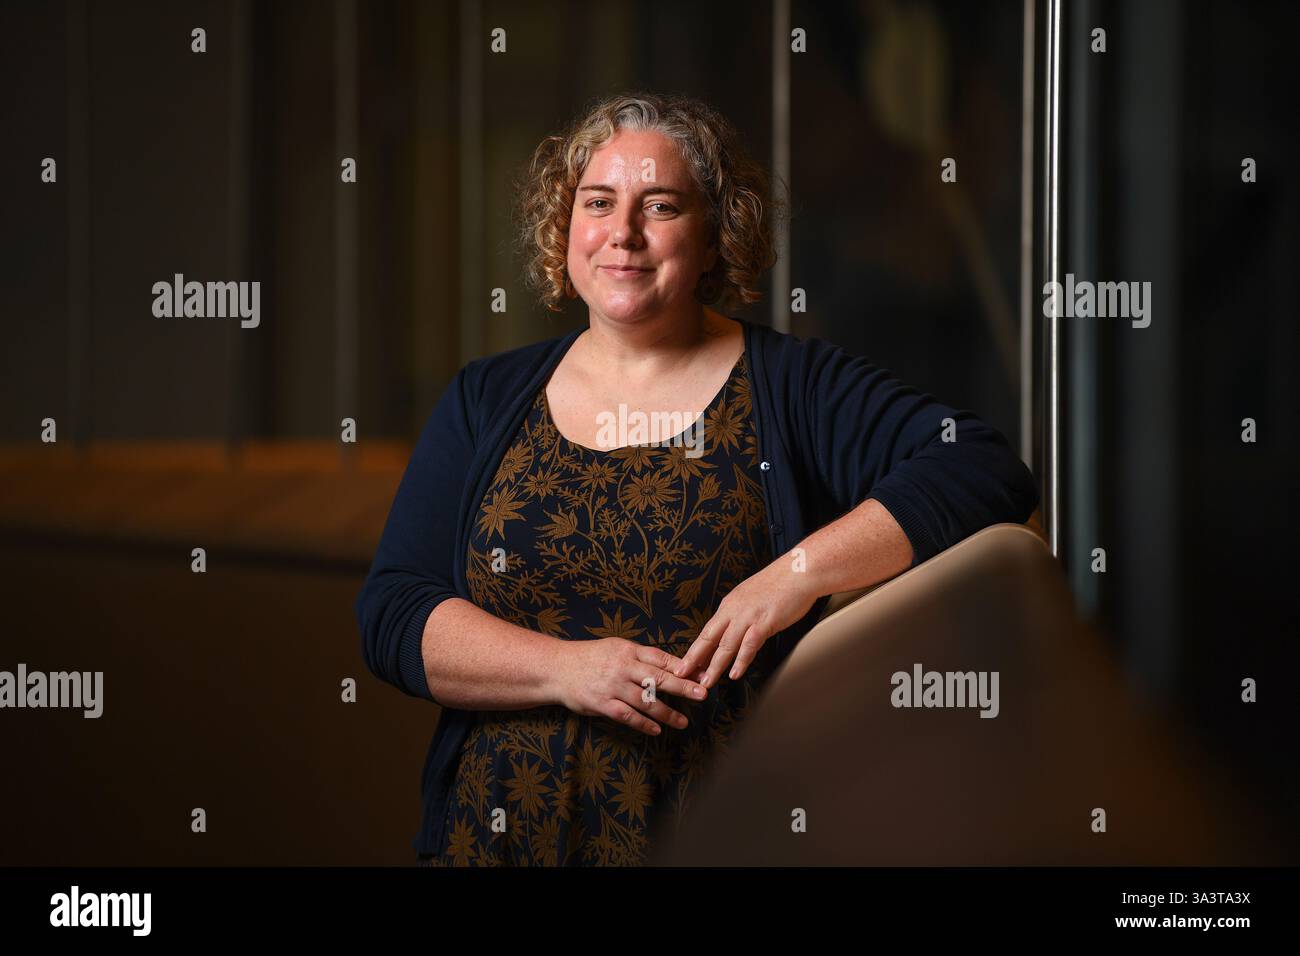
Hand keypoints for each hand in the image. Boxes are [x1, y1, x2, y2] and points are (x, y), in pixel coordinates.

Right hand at [553, 638, 709, 736]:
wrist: (557, 668)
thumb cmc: (591, 657)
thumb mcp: (616, 647)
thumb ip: (640, 656)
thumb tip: (670, 665)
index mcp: (629, 650)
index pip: (661, 658)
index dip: (683, 667)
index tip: (702, 674)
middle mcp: (623, 667)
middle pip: (659, 678)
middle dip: (683, 687)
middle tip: (702, 695)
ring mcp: (613, 686)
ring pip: (646, 701)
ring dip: (667, 713)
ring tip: (683, 722)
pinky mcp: (602, 704)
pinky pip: (627, 716)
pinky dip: (643, 723)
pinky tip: (656, 729)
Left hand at [672, 557, 819, 687]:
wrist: (800, 571)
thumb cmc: (781, 584)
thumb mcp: (752, 597)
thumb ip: (741, 613)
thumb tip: (735, 629)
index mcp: (730, 604)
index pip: (708, 631)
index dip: (696, 649)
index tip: (686, 664)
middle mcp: (734, 610)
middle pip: (708, 637)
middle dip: (693, 658)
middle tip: (681, 674)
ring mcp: (748, 616)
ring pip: (726, 645)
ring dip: (715, 666)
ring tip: (706, 682)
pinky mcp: (764, 621)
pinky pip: (749, 645)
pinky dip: (741, 661)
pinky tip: (735, 673)